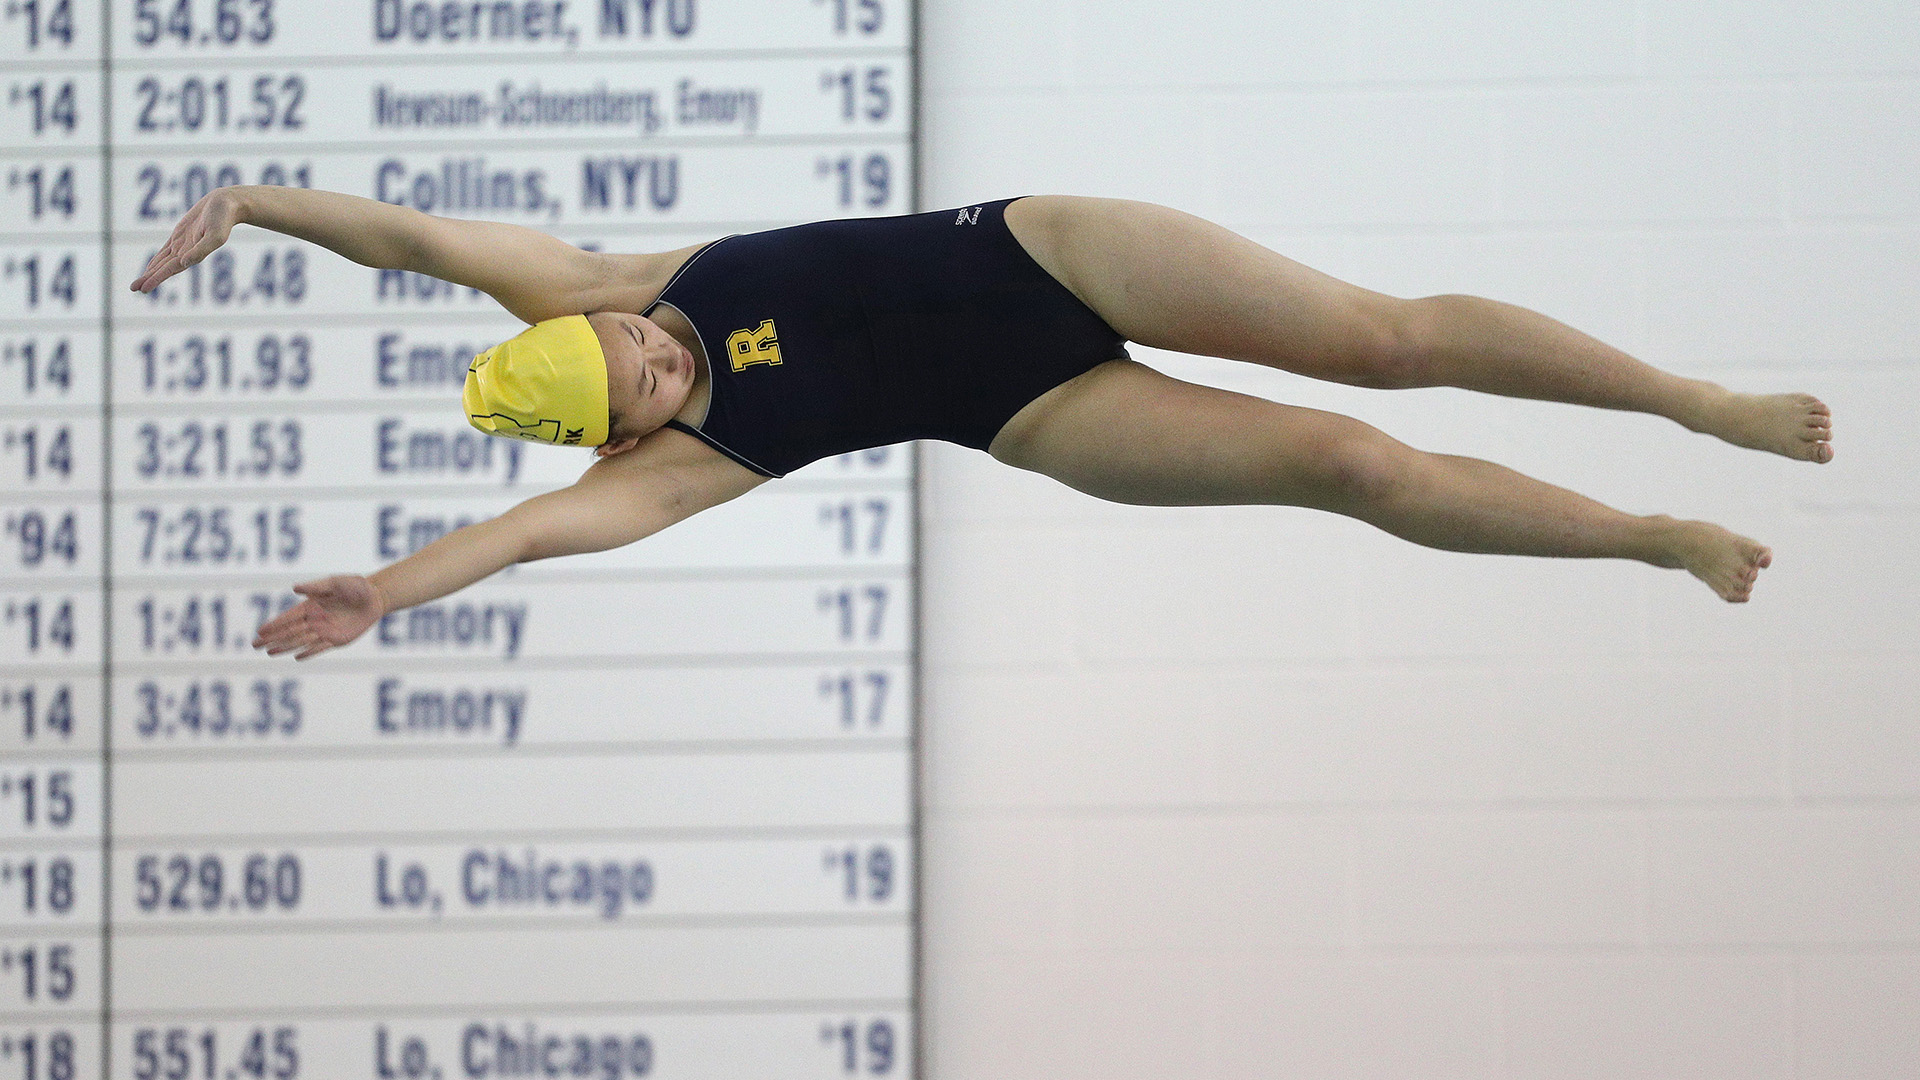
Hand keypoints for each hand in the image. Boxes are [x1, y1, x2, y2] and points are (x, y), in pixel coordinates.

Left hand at [130, 187, 244, 292]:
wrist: (226, 204)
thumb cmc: (223, 219)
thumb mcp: (215, 235)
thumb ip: (201, 250)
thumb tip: (184, 263)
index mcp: (193, 254)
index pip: (170, 269)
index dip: (156, 279)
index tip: (143, 289)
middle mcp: (186, 252)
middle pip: (163, 269)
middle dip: (149, 279)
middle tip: (134, 289)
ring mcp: (182, 244)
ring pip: (162, 262)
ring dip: (151, 272)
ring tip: (139, 283)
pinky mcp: (180, 235)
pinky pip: (165, 251)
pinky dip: (157, 260)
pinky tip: (151, 268)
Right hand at [253, 575, 386, 659]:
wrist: (375, 597)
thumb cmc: (355, 586)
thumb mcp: (337, 583)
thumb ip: (318, 587)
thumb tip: (295, 588)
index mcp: (311, 605)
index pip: (289, 617)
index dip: (274, 624)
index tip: (260, 630)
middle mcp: (315, 620)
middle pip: (290, 631)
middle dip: (272, 637)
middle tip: (255, 645)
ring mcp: (325, 630)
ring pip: (301, 640)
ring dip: (285, 646)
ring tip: (269, 652)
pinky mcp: (338, 639)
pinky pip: (321, 647)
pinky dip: (309, 652)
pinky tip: (297, 657)